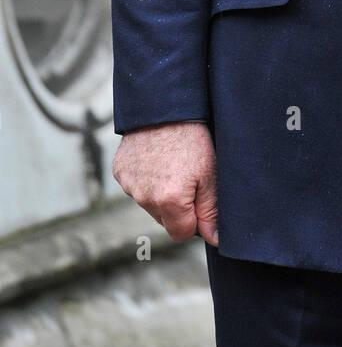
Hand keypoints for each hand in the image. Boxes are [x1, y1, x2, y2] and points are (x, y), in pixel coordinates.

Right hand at [112, 121, 218, 245]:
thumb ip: (211, 211)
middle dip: (177, 207)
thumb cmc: (194, 139)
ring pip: (149, 204)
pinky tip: (156, 160)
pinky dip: (146, 179)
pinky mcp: (120, 172)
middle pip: (165, 220)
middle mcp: (144, 198)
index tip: (199, 198)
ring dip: (160, 193)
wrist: (165, 106)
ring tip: (172, 164)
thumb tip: (215, 239)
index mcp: (169, 202)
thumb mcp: (210, 173)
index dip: (194, 219)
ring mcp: (129, 185)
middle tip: (188, 177)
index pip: (182, 234)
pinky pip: (135, 187)